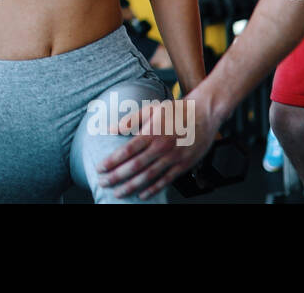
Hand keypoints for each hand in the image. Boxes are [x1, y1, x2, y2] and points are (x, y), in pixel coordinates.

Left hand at [96, 91, 220, 199]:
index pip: (127, 150)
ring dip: (131, 186)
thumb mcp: (151, 109)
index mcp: (152, 132)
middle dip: (117, 176)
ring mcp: (173, 157)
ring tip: (118, 192)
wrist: (204, 113)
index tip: (100, 168)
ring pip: (148, 176)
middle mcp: (162, 146)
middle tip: (103, 183)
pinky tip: (142, 195)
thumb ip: (129, 120)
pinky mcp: (183, 165)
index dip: (112, 161)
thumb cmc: (176, 111)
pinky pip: (166, 180)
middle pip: (135, 166)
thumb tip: (110, 129)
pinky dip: (153, 189)